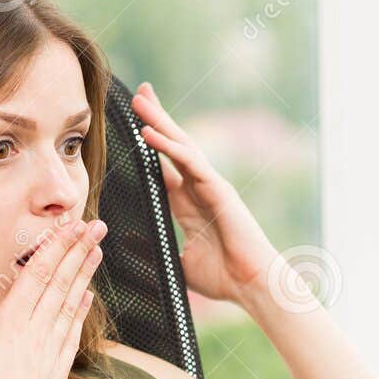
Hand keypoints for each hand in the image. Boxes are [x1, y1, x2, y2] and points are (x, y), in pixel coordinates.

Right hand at [0, 219, 105, 378]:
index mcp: (8, 326)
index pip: (35, 276)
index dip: (54, 248)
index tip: (70, 225)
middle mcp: (34, 333)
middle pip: (59, 283)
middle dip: (77, 252)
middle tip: (96, 226)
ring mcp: (50, 351)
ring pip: (70, 304)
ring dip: (84, 276)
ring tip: (97, 251)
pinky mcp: (58, 370)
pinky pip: (72, 332)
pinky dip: (81, 311)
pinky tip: (87, 298)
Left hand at [131, 82, 276, 304]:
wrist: (252, 286)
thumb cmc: (224, 278)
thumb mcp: (177, 263)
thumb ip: (152, 249)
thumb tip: (126, 241)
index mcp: (188, 205)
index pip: (164, 167)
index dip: (150, 146)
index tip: (133, 125)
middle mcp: (198, 189)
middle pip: (173, 146)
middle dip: (156, 119)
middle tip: (139, 93)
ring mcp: (210, 186)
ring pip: (181, 146)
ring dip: (159, 122)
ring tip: (140, 100)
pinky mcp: (219, 189)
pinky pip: (190, 162)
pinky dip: (168, 146)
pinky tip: (148, 132)